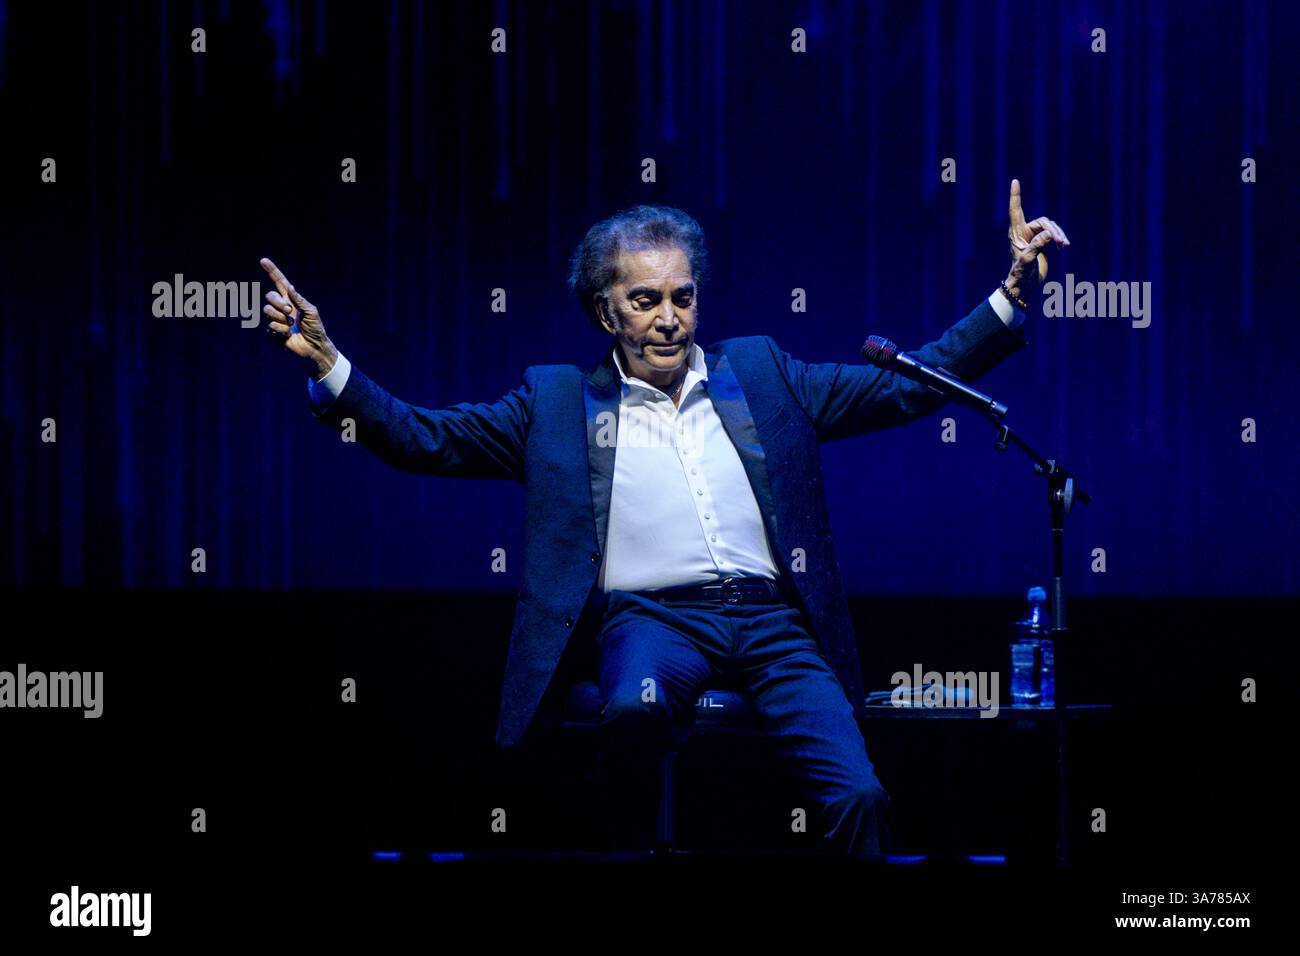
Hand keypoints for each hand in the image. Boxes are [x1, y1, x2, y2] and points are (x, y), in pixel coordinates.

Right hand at [260, 258, 337, 378]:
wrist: (314, 347)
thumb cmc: (315, 328)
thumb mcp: (311, 311)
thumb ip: (300, 300)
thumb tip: (290, 287)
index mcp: (291, 299)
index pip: (279, 282)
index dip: (272, 271)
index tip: (263, 261)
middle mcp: (281, 307)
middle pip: (269, 296)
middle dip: (278, 303)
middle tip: (290, 311)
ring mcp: (276, 319)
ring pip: (267, 311)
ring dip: (280, 318)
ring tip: (291, 325)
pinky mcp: (272, 331)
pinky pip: (270, 326)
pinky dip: (281, 330)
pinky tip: (288, 335)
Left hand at [1005, 179, 1068, 299]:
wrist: (1025, 286)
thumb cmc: (1021, 274)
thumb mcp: (1028, 260)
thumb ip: (1037, 246)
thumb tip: (1049, 234)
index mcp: (1016, 234)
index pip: (1016, 211)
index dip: (1016, 196)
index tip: (1015, 181)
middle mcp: (1024, 232)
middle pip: (1043, 221)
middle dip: (1054, 230)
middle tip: (1062, 242)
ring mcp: (1034, 237)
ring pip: (1051, 228)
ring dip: (1059, 235)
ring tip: (1065, 246)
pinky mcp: (1043, 243)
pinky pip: (1054, 235)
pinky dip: (1060, 240)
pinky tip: (1063, 248)